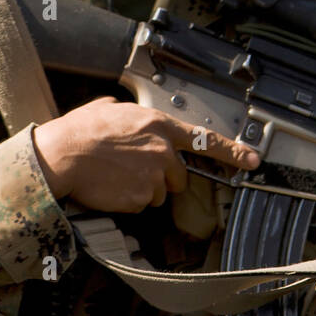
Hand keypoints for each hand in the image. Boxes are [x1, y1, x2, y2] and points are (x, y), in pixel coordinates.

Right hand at [31, 96, 259, 212]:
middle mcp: (162, 151)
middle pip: (178, 176)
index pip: (205, 140)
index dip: (233, 152)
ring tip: (115, 176)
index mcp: (158, 125)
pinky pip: (140, 206)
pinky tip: (110, 188)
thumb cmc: (80, 131)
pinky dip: (127, 201)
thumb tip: (124, 113)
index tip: (253, 160)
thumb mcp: (110, 108)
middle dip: (161, 177)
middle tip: (131, 168)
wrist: (62, 155)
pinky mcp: (140, 199)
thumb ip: (130, 113)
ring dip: (141, 189)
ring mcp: (153, 177)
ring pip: (158, 193)